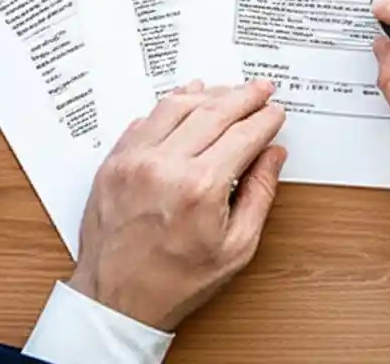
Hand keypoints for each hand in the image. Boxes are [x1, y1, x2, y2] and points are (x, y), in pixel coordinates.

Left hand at [68, 79, 287, 330]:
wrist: (116, 299)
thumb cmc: (175, 282)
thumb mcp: (236, 248)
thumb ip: (260, 194)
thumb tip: (273, 155)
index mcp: (200, 188)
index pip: (244, 135)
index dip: (265, 119)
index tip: (275, 112)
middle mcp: (165, 166)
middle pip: (214, 111)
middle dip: (243, 96)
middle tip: (260, 90)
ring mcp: (135, 160)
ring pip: (177, 105)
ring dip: (208, 93)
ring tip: (227, 90)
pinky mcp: (114, 161)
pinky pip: (145, 118)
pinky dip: (170, 103)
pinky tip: (187, 99)